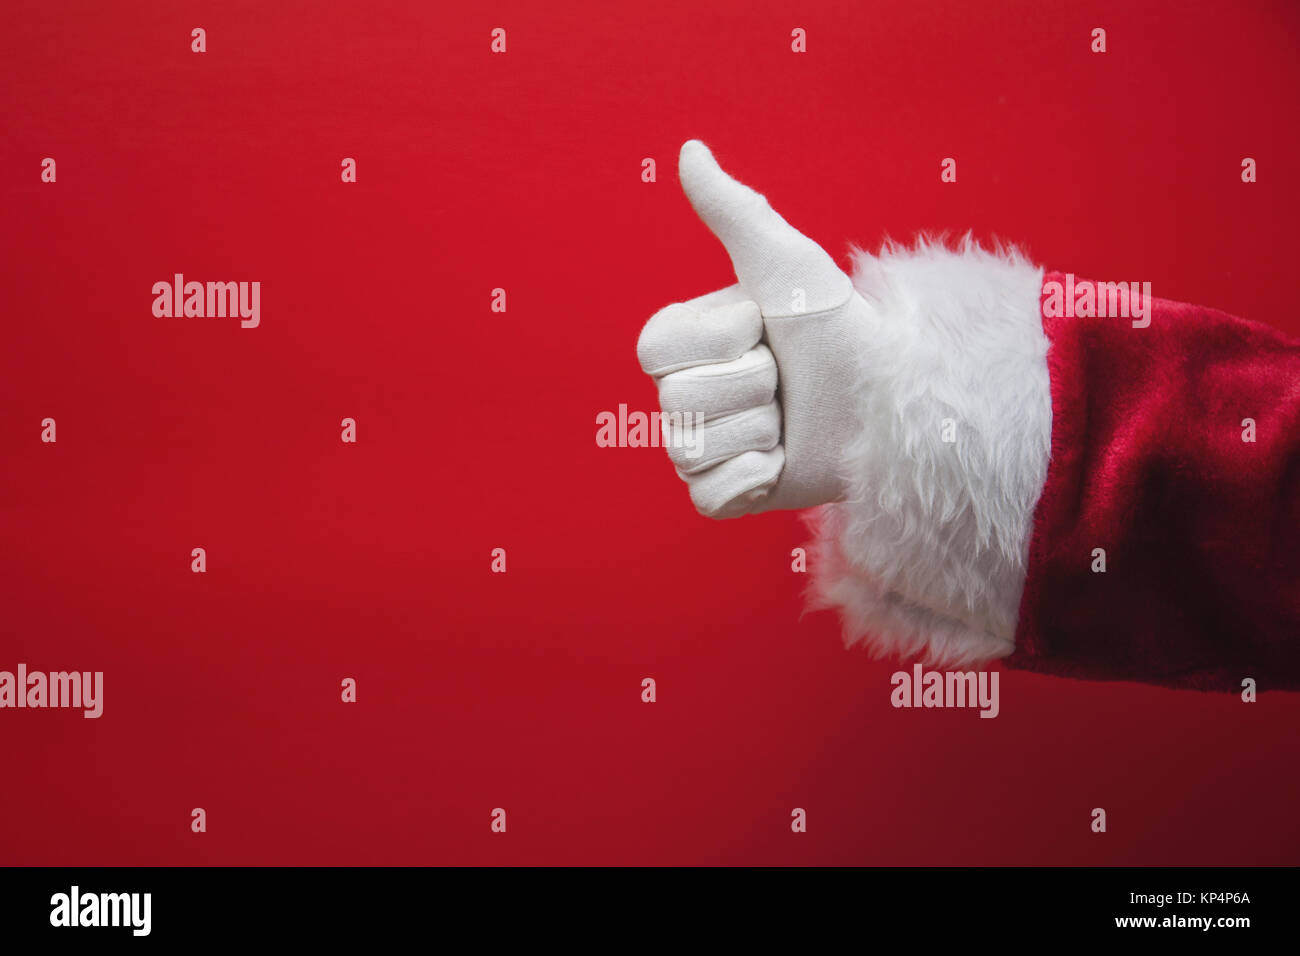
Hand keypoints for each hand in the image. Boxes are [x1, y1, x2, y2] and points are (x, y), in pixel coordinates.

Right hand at [637, 140, 869, 517]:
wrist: (888, 399)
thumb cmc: (836, 325)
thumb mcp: (783, 263)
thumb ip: (732, 210)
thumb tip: (690, 150)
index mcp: (683, 345)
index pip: (657, 353)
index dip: (718, 341)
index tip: (762, 328)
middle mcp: (681, 396)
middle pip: (676, 404)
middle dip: (749, 388)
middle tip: (785, 380)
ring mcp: (700, 448)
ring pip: (691, 451)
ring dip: (758, 433)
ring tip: (789, 420)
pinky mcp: (723, 494)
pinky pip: (707, 497)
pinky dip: (751, 482)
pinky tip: (780, 464)